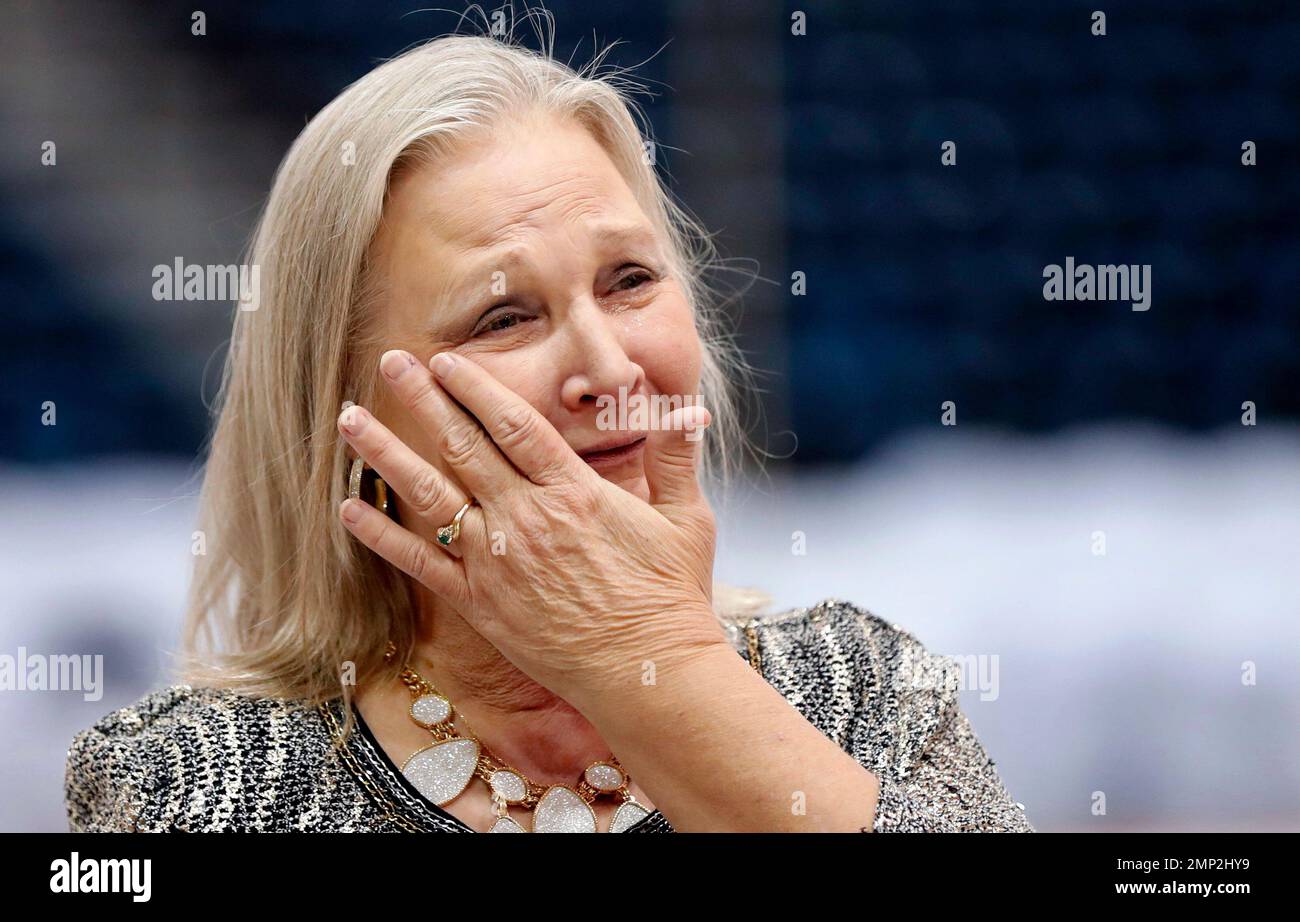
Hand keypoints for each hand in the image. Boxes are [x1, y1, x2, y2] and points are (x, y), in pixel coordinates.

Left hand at [336, 348, 729, 708]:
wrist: (648, 673)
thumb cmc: (671, 597)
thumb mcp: (686, 519)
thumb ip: (676, 456)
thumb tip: (691, 405)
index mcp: (573, 491)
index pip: (514, 424)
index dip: (476, 387)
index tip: (447, 360)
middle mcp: (526, 518)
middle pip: (464, 445)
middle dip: (423, 399)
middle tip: (390, 361)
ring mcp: (497, 561)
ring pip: (430, 495)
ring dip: (386, 454)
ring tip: (349, 420)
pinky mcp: (480, 604)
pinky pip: (420, 563)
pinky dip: (382, 536)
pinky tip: (349, 509)